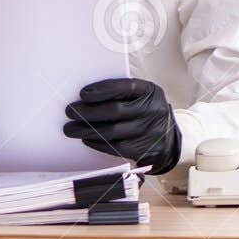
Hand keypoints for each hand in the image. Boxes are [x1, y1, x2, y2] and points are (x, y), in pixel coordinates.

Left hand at [63, 77, 180, 174]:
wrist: (168, 139)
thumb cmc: (145, 111)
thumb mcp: (142, 96)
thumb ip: (122, 92)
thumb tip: (87, 94)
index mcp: (150, 91)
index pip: (125, 87)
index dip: (102, 90)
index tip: (83, 94)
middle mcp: (153, 110)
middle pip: (115, 111)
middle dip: (88, 111)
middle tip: (70, 111)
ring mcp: (149, 132)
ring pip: (112, 131)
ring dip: (87, 130)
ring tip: (70, 129)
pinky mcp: (143, 150)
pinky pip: (115, 147)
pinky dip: (97, 143)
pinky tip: (86, 139)